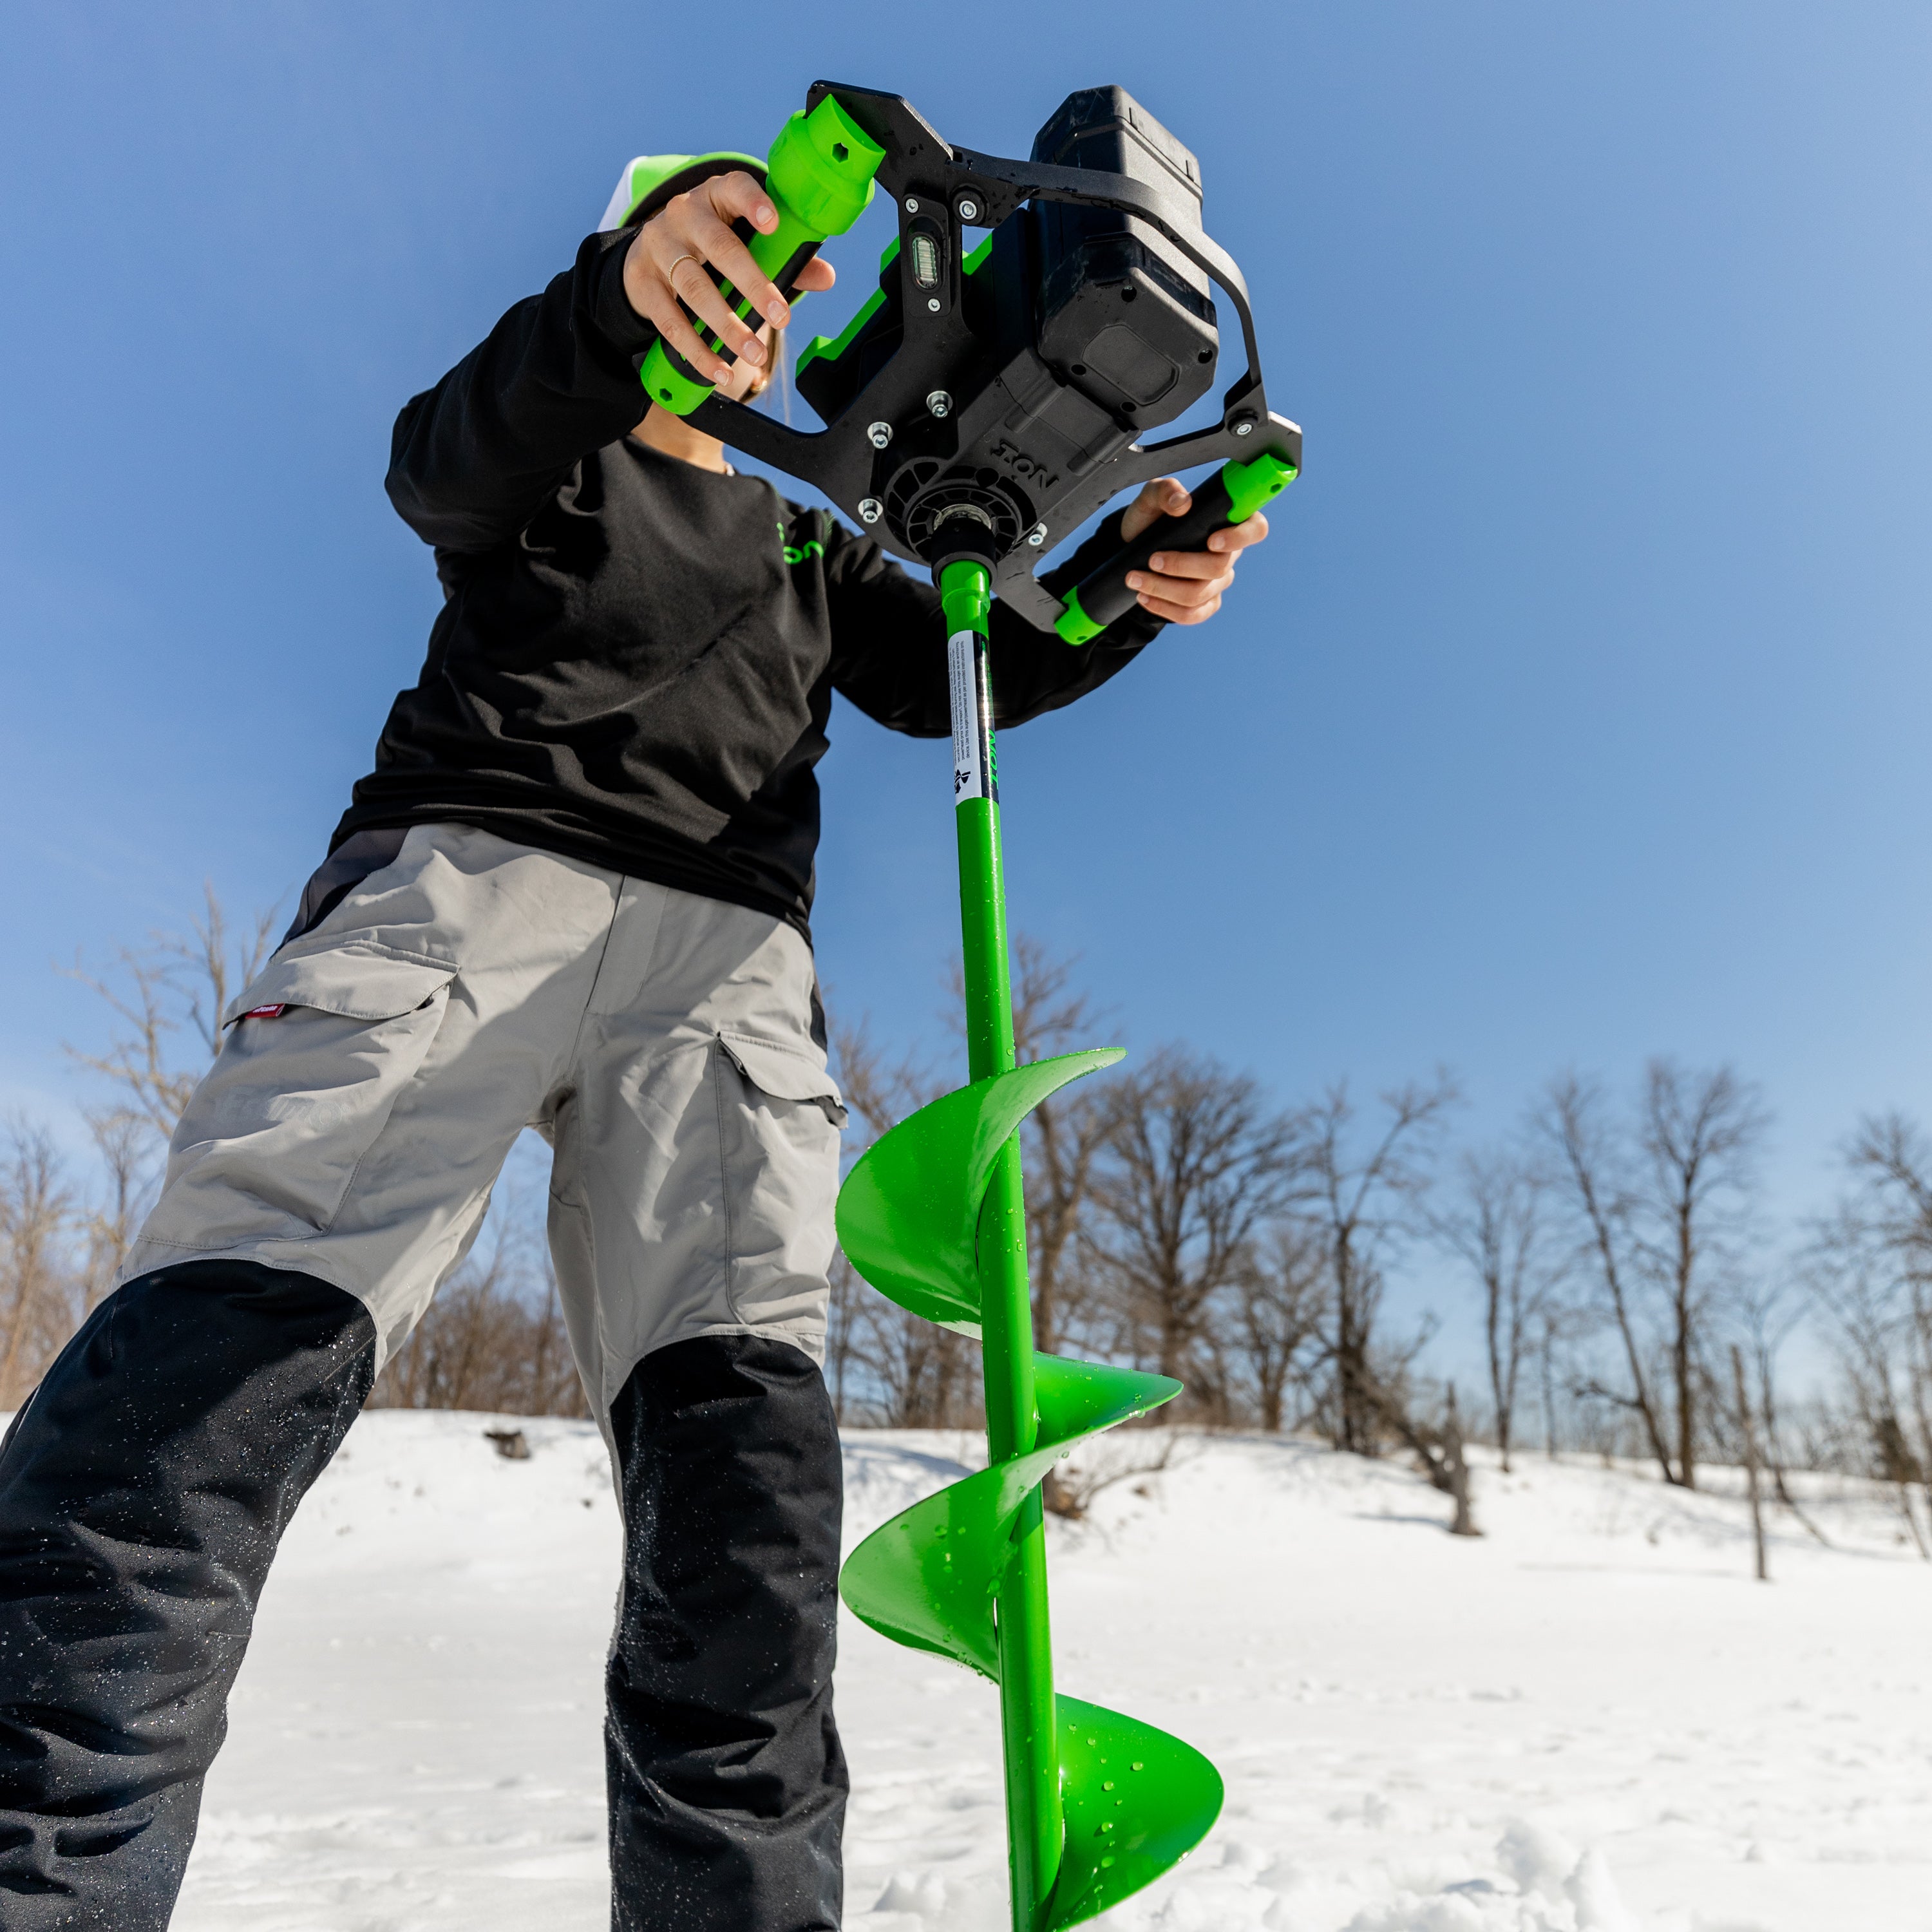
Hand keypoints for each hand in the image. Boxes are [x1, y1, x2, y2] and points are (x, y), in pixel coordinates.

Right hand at [622, 170, 836, 385]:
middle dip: (753, 284)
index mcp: (716, 197)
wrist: (650, 254)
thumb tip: (826, 276)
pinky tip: (720, 370)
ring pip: (694, 288)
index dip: (753, 202)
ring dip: (727, 326)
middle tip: (781, 317)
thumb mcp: (744, 241)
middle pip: (719, 246)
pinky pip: (670, 321)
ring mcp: (659, 247)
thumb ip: (784, 258)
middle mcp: (683, 215)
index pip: (734, 188)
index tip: (773, 224)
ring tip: (755, 354)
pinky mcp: (642, 282)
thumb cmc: (710, 246)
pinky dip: (697, 350)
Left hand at [1116, 476, 1269, 624]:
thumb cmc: (1151, 519)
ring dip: (1163, 588)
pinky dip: (1164, 608)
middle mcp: (1229, 554)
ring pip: (1199, 594)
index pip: (1256, 529)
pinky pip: (1191, 615)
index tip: (1211, 541)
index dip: (1239, 538)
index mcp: (1227, 522)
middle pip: (1219, 567)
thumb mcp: (1151, 499)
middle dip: (1182, 566)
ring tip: (1135, 578)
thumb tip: (1182, 503)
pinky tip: (1144, 597)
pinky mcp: (1204, 604)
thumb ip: (1164, 491)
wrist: (1133, 548)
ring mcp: (1218, 582)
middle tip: (1152, 560)